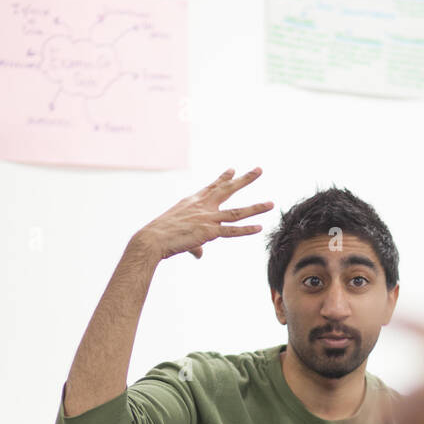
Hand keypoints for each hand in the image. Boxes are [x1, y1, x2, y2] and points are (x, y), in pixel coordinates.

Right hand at [139, 167, 273, 260]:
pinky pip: (232, 231)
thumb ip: (195, 244)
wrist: (152, 238)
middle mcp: (203, 206)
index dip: (224, 178)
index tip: (233, 170)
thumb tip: (200, 254)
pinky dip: (246, 230)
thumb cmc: (161, 235)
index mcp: (193, 201)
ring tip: (271, 204)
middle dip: (245, 180)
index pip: (212, 187)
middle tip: (259, 170)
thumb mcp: (179, 233)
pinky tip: (259, 227)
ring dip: (255, 208)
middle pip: (228, 190)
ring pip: (237, 212)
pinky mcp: (209, 232)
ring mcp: (207, 218)